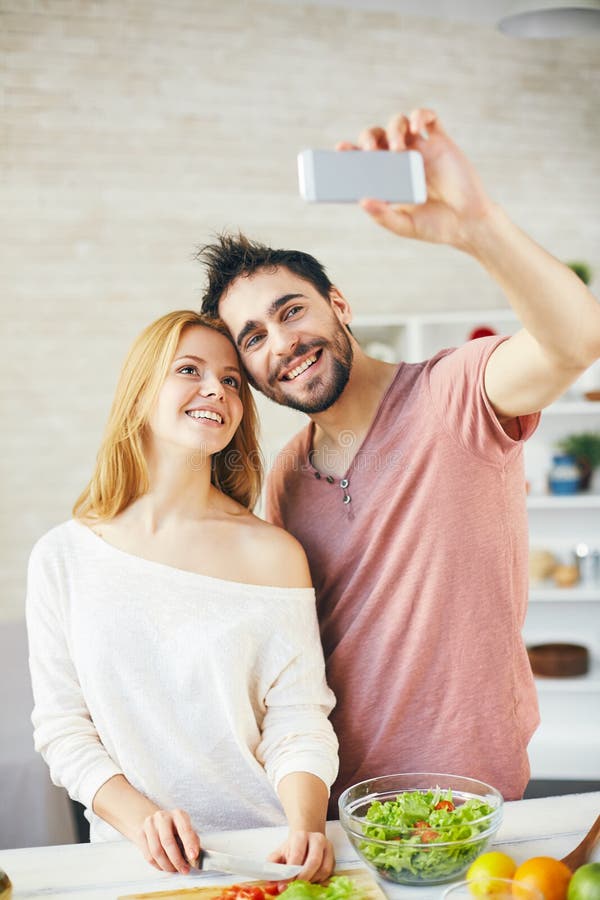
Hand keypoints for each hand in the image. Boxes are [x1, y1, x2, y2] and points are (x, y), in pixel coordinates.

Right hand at [134, 808, 200, 873]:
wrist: (155, 822)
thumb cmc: (175, 828)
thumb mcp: (186, 830)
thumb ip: (192, 841)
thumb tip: (194, 856)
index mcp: (178, 814)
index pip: (184, 829)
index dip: (189, 844)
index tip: (193, 856)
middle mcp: (163, 817)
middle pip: (167, 842)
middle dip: (177, 860)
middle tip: (184, 869)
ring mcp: (150, 825)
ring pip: (156, 851)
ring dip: (167, 865)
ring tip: (174, 870)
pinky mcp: (140, 833)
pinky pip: (148, 856)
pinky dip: (158, 866)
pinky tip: (164, 867)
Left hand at [268, 830, 334, 881]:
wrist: (306, 839)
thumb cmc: (292, 848)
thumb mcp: (279, 853)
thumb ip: (273, 865)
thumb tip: (270, 881)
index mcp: (301, 836)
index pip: (297, 855)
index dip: (291, 872)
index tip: (284, 884)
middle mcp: (316, 839)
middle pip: (314, 862)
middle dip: (304, 878)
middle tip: (295, 887)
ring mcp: (327, 847)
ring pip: (323, 869)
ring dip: (312, 880)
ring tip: (302, 883)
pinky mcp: (333, 857)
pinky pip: (328, 873)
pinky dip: (319, 880)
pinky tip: (311, 880)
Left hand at [338, 108, 493, 249]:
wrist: (468, 224)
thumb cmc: (435, 226)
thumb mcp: (404, 225)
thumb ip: (383, 216)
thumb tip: (362, 201)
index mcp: (388, 178)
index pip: (363, 159)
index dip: (350, 151)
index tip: (339, 150)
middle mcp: (401, 160)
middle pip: (377, 136)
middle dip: (369, 137)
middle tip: (370, 150)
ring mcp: (420, 149)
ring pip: (399, 123)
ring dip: (394, 129)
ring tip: (397, 149)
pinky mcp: (441, 142)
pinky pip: (428, 118)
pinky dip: (419, 116)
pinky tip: (417, 128)